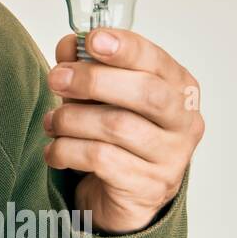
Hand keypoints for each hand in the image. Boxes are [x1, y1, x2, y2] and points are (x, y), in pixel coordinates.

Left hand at [42, 28, 203, 233]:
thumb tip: (70, 44)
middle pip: (146, 93)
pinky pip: (102, 159)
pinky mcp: (148, 187)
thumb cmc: (114, 138)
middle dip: (94, 80)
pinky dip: (67, 150)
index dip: (126, 48)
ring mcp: (171, 158)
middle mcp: (184, 123)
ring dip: (72, 119)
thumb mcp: (98, 96)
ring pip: (118, 126)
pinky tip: (54, 152)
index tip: (93, 40)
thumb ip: (87, 67)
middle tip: (56, 78)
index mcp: (179, 90)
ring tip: (52, 122)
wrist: (120, 198)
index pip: (157, 62)